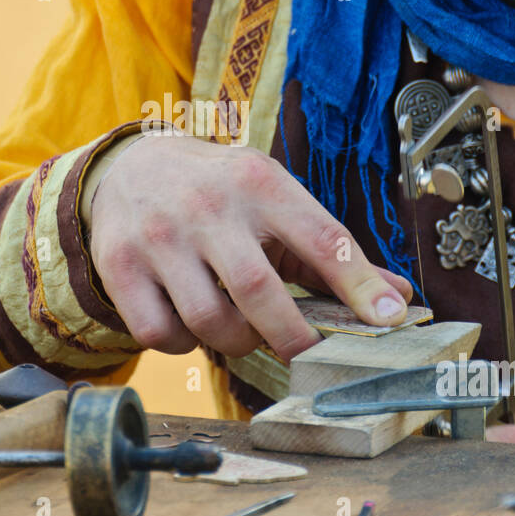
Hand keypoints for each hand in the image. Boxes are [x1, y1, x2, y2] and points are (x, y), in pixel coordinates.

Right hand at [83, 134, 415, 360]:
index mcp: (260, 184)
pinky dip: (183, 343)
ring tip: (240, 326)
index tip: (387, 320)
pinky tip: (190, 321)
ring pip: (209, 322)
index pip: (322, 238)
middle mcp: (208, 206)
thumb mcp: (275, 199)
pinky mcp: (119, 265)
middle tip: (300, 348)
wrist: (130, 166)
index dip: (359, 284)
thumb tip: (396, 300)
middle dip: (291, 337)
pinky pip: (160, 334)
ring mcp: (159, 236)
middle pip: (259, 294)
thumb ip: (331, 251)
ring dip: (235, 342)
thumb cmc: (220, 191)